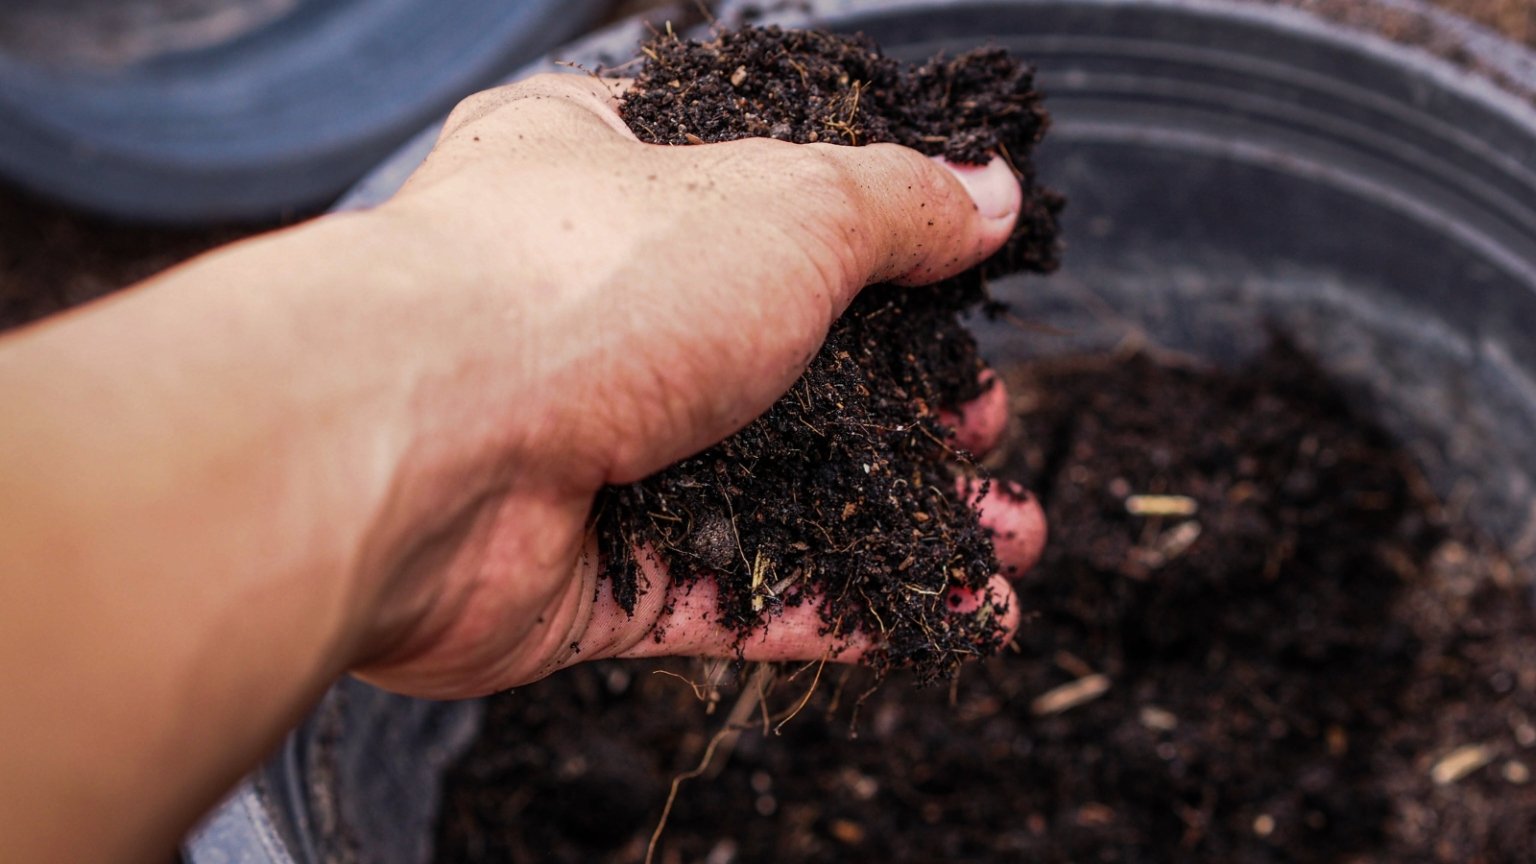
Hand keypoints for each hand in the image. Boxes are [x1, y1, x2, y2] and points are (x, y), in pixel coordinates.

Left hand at [349, 75, 1046, 696]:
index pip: (760, 202)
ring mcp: (582, 448)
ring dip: (896, 515)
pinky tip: (945, 619)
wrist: (406, 452)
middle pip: (783, 360)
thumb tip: (990, 196)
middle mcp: (590, 311)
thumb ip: (894, 205)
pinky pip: (730, 592)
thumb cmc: (584, 284)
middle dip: (904, 402)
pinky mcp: (583, 573)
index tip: (958, 288)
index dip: (872, 246)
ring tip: (1006, 539)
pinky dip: (838, 606)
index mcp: (605, 177)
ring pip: (770, 488)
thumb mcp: (782, 205)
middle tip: (983, 426)